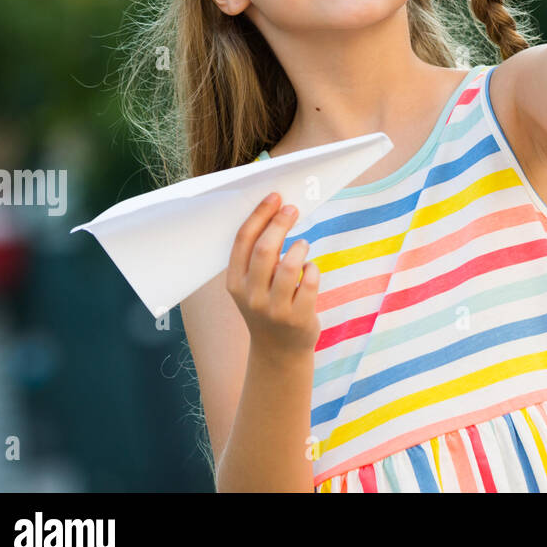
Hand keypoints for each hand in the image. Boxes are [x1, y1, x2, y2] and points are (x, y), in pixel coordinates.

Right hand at [227, 191, 319, 357]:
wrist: (278, 350)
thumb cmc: (267, 304)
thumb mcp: (252, 284)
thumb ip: (258, 255)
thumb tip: (276, 210)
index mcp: (234, 283)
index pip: (243, 242)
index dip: (259, 215)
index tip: (275, 197)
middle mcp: (250, 296)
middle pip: (265, 250)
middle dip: (280, 223)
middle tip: (292, 209)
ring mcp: (274, 309)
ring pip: (289, 266)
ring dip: (299, 247)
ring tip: (302, 244)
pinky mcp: (298, 317)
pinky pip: (309, 282)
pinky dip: (313, 268)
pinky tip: (310, 269)